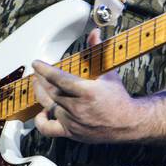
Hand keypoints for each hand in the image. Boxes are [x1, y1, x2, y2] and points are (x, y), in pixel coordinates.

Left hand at [32, 28, 140, 142]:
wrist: (129, 123)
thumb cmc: (119, 98)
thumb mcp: (109, 72)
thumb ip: (98, 51)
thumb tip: (94, 33)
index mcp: (87, 91)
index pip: (58, 78)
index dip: (44, 70)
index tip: (36, 63)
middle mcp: (78, 107)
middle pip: (50, 91)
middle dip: (40, 80)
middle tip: (37, 73)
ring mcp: (73, 122)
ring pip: (49, 106)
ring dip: (41, 94)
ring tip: (39, 86)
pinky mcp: (72, 133)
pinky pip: (48, 129)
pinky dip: (41, 121)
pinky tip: (42, 112)